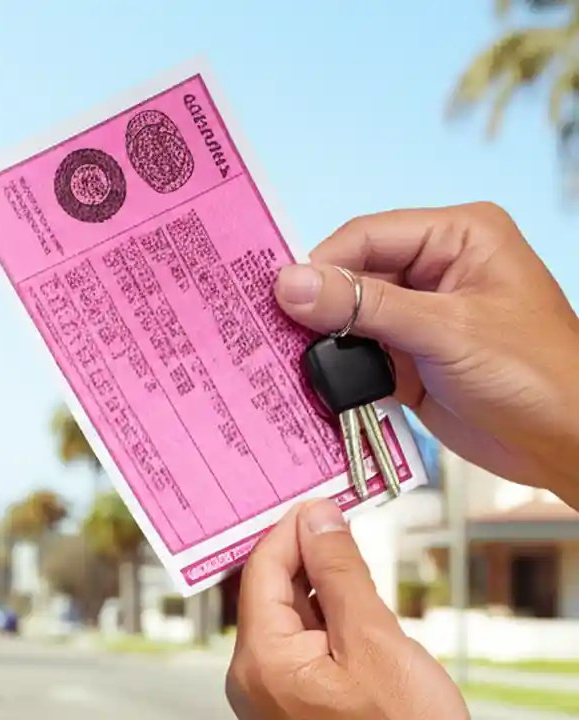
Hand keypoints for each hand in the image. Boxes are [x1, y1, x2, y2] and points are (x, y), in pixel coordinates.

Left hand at [226, 499, 467, 719]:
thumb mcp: (375, 642)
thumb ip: (341, 574)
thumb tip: (318, 518)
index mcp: (260, 660)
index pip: (260, 571)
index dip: (289, 529)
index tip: (319, 501)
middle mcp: (252, 677)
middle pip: (268, 592)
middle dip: (301, 553)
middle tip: (335, 517)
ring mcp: (270, 694)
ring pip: (286, 617)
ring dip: (316, 584)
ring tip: (349, 554)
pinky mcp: (293, 705)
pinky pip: (299, 645)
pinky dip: (323, 617)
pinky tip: (351, 601)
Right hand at [274, 202, 578, 504]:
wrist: (568, 445)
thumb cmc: (539, 375)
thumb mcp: (447, 331)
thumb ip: (365, 306)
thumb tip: (292, 284)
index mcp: (457, 237)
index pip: (367, 235)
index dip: (322, 264)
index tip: (279, 295)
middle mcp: (435, 270)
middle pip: (351, 274)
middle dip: (316, 304)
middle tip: (272, 329)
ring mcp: (420, 316)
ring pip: (348, 316)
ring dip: (321, 340)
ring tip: (287, 358)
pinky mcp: (409, 358)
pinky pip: (357, 354)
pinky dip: (336, 369)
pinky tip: (314, 381)